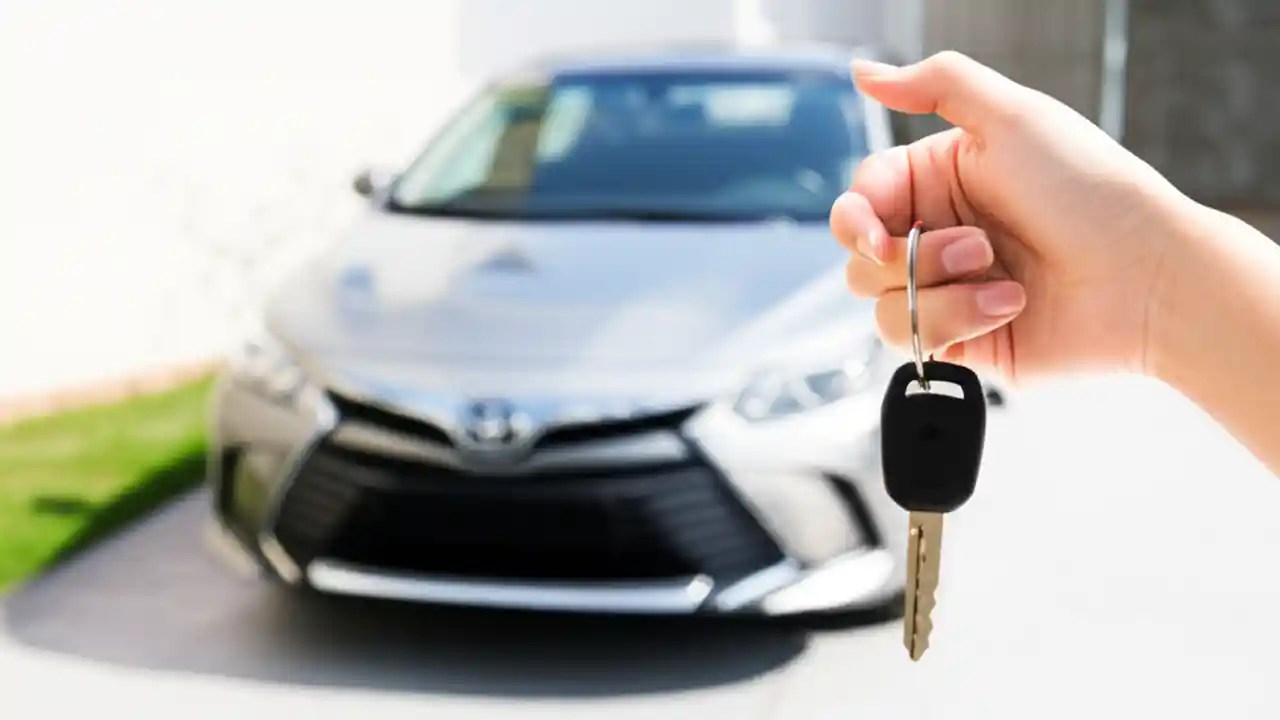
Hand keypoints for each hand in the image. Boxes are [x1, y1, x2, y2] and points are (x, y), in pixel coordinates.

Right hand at [832, 51, 1205, 381]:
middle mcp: (938, 236)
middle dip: (915, 257)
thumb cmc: (1090, 191)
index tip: (878, 235)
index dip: (855, 222)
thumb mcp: (1012, 117)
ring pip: (882, 305)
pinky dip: (961, 322)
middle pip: (861, 259)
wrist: (1145, 278)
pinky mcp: (962, 340)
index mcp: (939, 181)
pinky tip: (1010, 307)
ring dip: (943, 292)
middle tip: (979, 247)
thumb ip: (934, 84)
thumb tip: (861, 70)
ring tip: (1004, 280)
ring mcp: (948, 291)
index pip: (859, 202)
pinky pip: (916, 341)